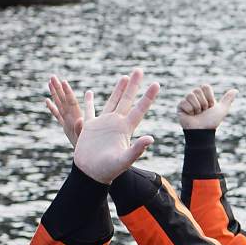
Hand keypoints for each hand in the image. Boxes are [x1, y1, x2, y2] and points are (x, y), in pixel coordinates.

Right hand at [45, 75, 86, 145]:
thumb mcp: (85, 137)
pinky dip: (52, 108)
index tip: (63, 81)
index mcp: (77, 116)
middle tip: (52, 76)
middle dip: (58, 88)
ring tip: (49, 82)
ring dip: (54, 94)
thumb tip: (79, 120)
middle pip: (63, 99)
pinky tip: (46, 100)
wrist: (90, 155)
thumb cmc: (90, 146)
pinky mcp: (65, 127)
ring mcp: (68, 120)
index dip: (67, 92)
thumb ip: (82, 129)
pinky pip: (57, 115)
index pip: (71, 101)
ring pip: (59, 104)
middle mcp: (72, 116)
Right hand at [72, 69, 158, 184]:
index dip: (148, 97)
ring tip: (125, 77)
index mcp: (125, 128)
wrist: (90, 174)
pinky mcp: (89, 127)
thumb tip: (150, 139)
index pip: (139, 109)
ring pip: (112, 101)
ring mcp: (103, 124)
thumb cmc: (108, 170)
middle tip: (139, 70)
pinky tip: (90, 92)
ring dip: (118, 90)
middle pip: (127, 100)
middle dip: (133, 85)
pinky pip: (89, 111)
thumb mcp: (124, 160)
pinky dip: (89, 102)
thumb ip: (136, 149)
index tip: (156, 84)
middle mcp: (116, 123)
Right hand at [176, 83, 237, 130]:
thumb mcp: (221, 110)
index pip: (205, 86)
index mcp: (203, 96)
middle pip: (197, 90)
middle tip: (203, 111)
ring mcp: (186, 101)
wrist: (202, 132)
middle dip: (203, 103)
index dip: (209, 97)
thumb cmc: (211, 122)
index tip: (210, 106)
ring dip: (197, 107)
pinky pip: (184, 102)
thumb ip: (227, 100)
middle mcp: (194, 97)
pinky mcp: (180, 106)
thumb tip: (236, 90)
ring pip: (190, 95)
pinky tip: (190, 115)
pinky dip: (189, 110)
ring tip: (196, 114)